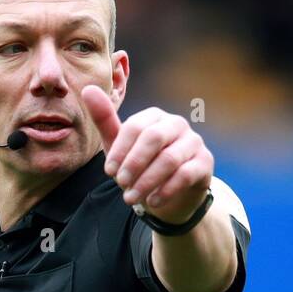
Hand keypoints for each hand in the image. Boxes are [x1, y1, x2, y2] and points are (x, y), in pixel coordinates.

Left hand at [81, 85, 213, 227]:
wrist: (169, 196)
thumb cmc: (141, 167)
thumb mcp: (120, 147)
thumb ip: (105, 121)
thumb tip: (88, 89)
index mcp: (154, 117)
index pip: (135, 126)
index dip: (120, 150)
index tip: (109, 172)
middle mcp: (176, 124)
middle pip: (154, 138)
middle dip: (134, 164)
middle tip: (121, 184)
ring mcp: (193, 142)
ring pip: (169, 159)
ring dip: (147, 181)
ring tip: (131, 198)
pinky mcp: (205, 162)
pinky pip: (185, 174)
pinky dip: (166, 190)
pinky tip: (153, 201)